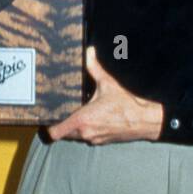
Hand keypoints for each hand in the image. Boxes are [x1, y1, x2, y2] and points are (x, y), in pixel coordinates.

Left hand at [48, 47, 163, 144]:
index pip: (56, 132)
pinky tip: (92, 117)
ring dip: (75, 127)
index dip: (49, 126)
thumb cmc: (127, 105)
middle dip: (62, 123)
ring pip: (76, 136)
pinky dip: (87, 129)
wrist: (145, 121)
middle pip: (64, 133)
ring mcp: (94, 139)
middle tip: (62, 110)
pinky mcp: (102, 141)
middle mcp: (86, 133)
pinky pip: (88, 136)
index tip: (47, 117)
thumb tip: (88, 52)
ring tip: (77, 112)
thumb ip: (94, 67)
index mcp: (83, 120)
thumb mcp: (108, 83)